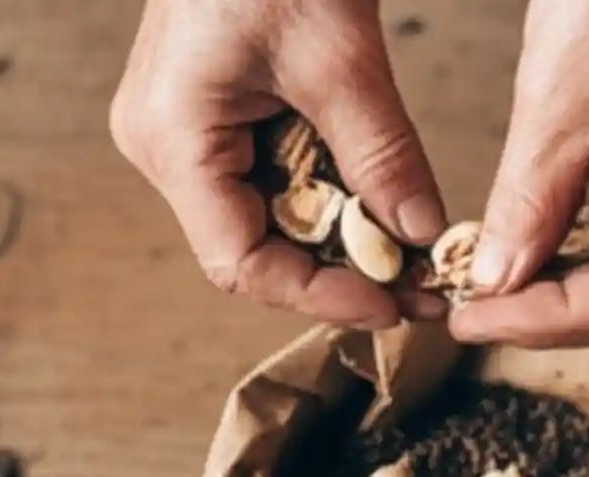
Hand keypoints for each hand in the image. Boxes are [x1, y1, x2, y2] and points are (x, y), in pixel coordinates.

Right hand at [110, 0, 446, 326]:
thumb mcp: (341, 61)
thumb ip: (381, 157)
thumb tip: (422, 237)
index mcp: (174, 140)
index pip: (241, 264)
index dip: (320, 296)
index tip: (394, 303)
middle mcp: (167, 146)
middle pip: (256, 248)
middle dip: (342, 271)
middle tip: (420, 286)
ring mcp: (189, 130)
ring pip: (270, 217)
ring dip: (343, 237)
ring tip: (414, 252)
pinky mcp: (218, 112)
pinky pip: (275, 177)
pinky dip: (333, 195)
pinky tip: (382, 203)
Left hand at [449, 0, 588, 347]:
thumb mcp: (558, 99)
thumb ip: (528, 203)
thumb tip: (493, 284)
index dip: (552, 320)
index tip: (475, 317)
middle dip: (557, 315)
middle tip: (474, 312)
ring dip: (567, 292)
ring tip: (493, 290)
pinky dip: (581, 255)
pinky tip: (531, 255)